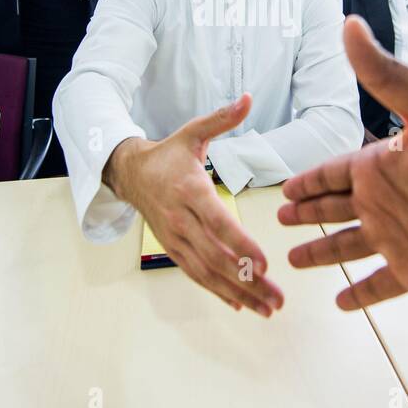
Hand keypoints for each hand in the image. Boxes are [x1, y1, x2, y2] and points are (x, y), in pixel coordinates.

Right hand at [104, 94, 283, 317]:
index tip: (264, 264)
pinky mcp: (173, 248)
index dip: (241, 246)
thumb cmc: (168, 155)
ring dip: (238, 293)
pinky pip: (196, 275)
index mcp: (190, 190)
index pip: (218, 223)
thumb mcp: (193, 132)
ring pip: (208, 272)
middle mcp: (182, 219)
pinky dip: (218, 291)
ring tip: (267, 308)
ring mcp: (176, 238)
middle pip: (217, 256)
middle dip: (248, 280)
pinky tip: (240, 304)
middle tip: (277, 298)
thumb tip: (249, 98)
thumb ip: (223, 119)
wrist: (130, 174)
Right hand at [279, 16, 407, 310]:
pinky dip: (360, 294)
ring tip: (293, 260)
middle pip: (337, 207)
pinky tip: (340, 302)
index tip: (285, 187)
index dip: (309, 178)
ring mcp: (405, 237)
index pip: (336, 169)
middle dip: (309, 213)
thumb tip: (350, 25)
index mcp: (391, 161)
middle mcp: (393, 199)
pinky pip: (380, 286)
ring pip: (350, 247)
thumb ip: (387, 75)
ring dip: (324, 253)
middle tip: (280, 220)